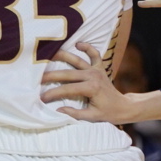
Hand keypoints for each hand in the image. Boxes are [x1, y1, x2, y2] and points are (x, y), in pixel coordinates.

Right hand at [40, 42, 160, 123]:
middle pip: (67, 74)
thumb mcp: (92, 117)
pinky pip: (94, 54)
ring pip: (76, 61)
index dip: (53, 93)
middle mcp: (93, 76)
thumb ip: (75, 114)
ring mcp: (96, 70)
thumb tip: (58, 110)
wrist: (123, 106)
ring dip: (62, 56)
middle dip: (50, 76)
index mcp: (91, 88)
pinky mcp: (100, 67)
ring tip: (48, 54)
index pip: (67, 89)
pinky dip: (87, 47)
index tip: (41, 97)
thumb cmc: (108, 112)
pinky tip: (77, 44)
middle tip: (37, 78)